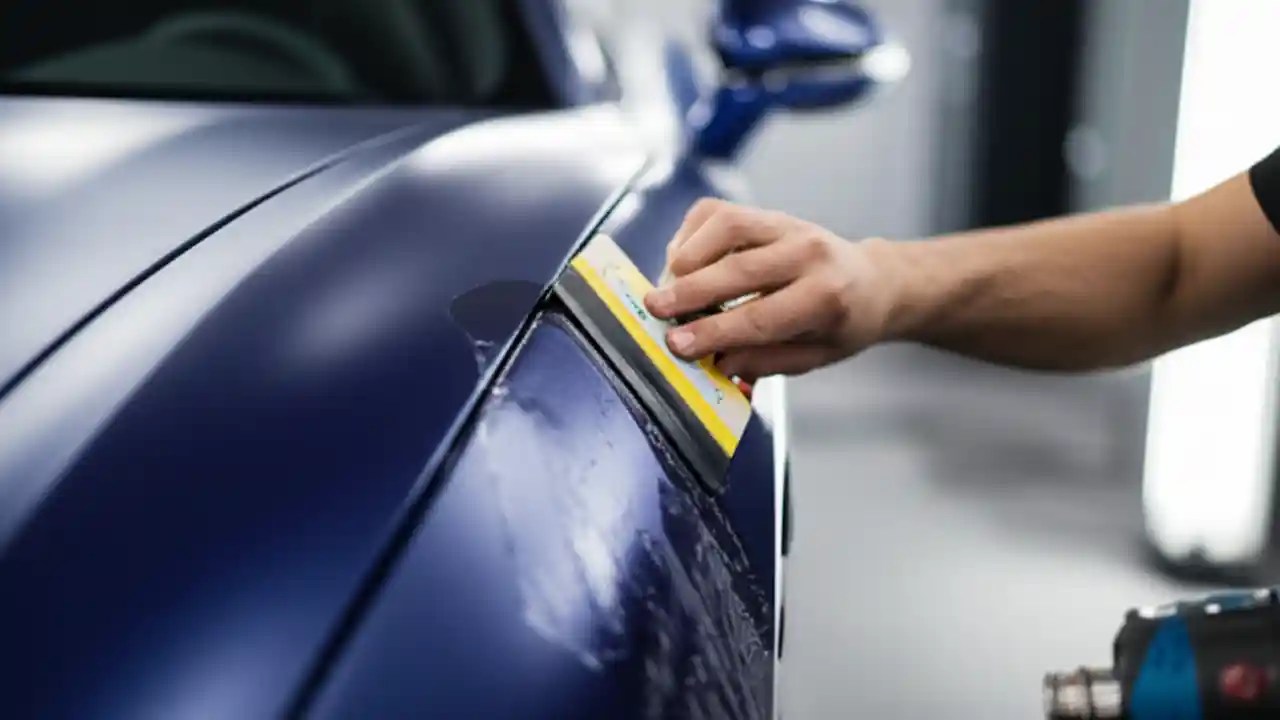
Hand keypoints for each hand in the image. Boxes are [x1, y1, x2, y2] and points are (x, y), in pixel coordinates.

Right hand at [644, 199, 897, 380]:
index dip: (715, 331)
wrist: (871, 280)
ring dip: (687, 257)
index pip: (761, 316)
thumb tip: (716, 362)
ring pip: (725, 226)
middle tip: (655, 310)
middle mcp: (808, 252)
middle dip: (690, 292)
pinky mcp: (764, 211)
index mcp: (827, 296)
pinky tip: (680, 263)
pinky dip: (689, 235)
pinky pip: (716, 212)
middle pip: (739, 268)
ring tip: (667, 286)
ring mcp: (785, 224)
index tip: (678, 345)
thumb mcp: (814, 356)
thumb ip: (765, 361)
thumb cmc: (841, 323)